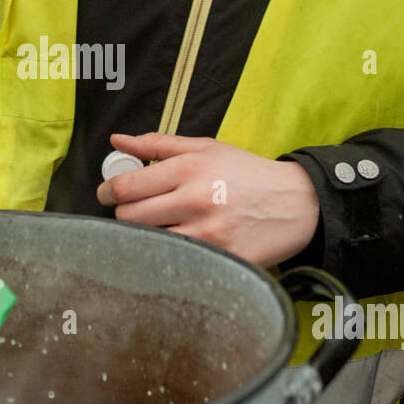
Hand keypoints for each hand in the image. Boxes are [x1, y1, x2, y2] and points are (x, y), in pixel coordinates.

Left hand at [95, 131, 319, 268]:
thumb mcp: (206, 148)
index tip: (107, 194)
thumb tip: (117, 141)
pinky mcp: (219, 259)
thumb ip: (158, 144)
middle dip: (124, 213)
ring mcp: (207, 234)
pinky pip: (175, 262)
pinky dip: (169, 255)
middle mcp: (195, 201)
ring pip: (148, 241)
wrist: (297, 204)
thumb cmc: (247, 174)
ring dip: (146, 235)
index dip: (107, 191)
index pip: (126, 186)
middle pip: (129, 217)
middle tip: (134, 211)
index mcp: (189, 169)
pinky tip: (178, 245)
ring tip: (159, 227)